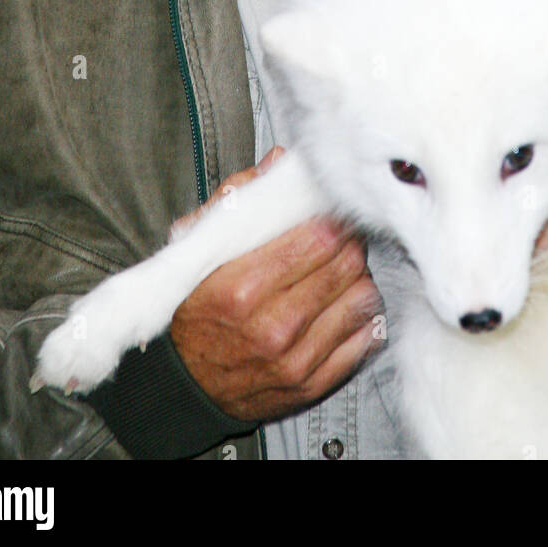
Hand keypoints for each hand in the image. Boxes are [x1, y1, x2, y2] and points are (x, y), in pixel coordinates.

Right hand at [169, 148, 382, 423]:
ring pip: (361, 298)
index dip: (331, 219)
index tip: (329, 214)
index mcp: (241, 287)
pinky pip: (363, 339)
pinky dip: (361, 317)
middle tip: (341, 237)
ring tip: (342, 271)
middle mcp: (272, 326)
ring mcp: (295, 359)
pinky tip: (344, 305)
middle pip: (345, 264)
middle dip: (348, 244)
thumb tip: (278, 161)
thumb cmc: (194, 310)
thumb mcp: (199, 249)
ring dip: (357, 278)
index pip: (317, 239)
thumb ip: (237, 198)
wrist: (184, 383)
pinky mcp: (312, 384)